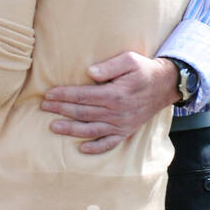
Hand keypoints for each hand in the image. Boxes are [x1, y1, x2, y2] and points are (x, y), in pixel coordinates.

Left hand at [41, 52, 179, 153]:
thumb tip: (89, 72)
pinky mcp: (127, 131)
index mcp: (115, 94)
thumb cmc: (144, 70)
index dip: (64, 95)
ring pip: (92, 130)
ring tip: (53, 127)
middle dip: (61, 110)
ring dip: (71, 130)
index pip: (82, 96)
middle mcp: (117, 112)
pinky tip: (82, 149)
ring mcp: (122, 124)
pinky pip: (110, 143)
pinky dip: (96, 148)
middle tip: (43, 107)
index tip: (48, 94)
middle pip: (83, 113)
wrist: (166, 85)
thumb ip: (109, 66)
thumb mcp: (129, 60)